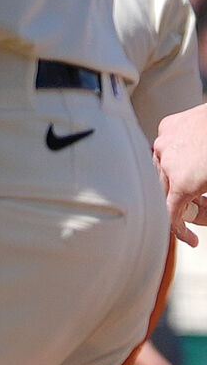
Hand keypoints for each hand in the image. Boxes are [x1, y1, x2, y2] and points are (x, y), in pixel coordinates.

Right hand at [154, 104, 206, 244]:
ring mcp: (164, 141)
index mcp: (182, 181)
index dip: (180, 232)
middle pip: (165, 193)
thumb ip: (206, 208)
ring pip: (161, 169)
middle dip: (185, 205)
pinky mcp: (168, 125)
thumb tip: (201, 218)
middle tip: (202, 208)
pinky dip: (176, 157)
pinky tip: (194, 156)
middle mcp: (166, 161)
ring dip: (177, 180)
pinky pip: (165, 148)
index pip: (170, 215)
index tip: (190, 239)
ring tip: (199, 179)